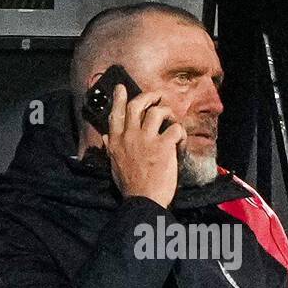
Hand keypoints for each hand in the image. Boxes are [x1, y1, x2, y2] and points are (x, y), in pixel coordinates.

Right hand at [104, 82, 185, 208]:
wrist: (143, 200)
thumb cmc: (130, 186)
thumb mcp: (114, 165)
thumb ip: (111, 148)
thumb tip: (106, 137)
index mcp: (116, 142)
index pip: (115, 114)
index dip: (118, 98)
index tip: (121, 87)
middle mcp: (129, 136)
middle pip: (136, 105)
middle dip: (148, 96)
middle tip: (157, 96)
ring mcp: (146, 140)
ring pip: (157, 112)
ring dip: (167, 112)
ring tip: (172, 119)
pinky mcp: (163, 146)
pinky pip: (175, 128)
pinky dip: (181, 133)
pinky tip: (181, 142)